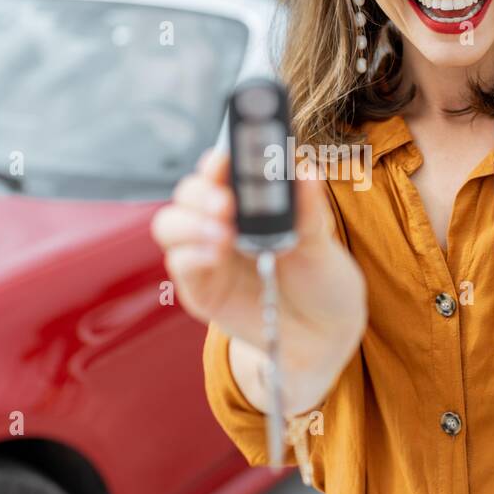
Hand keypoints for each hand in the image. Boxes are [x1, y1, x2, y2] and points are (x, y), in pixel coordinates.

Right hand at [151, 148, 366, 379]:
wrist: (323, 333)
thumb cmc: (320, 277)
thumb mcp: (321, 241)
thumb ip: (308, 208)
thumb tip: (304, 171)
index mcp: (248, 201)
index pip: (220, 169)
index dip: (218, 161)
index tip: (225, 159)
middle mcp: (221, 222)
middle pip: (187, 192)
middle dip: (200, 192)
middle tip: (224, 203)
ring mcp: (207, 255)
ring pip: (170, 225)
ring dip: (190, 223)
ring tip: (224, 234)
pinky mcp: (201, 290)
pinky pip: (180, 265)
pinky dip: (192, 255)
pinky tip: (216, 255)